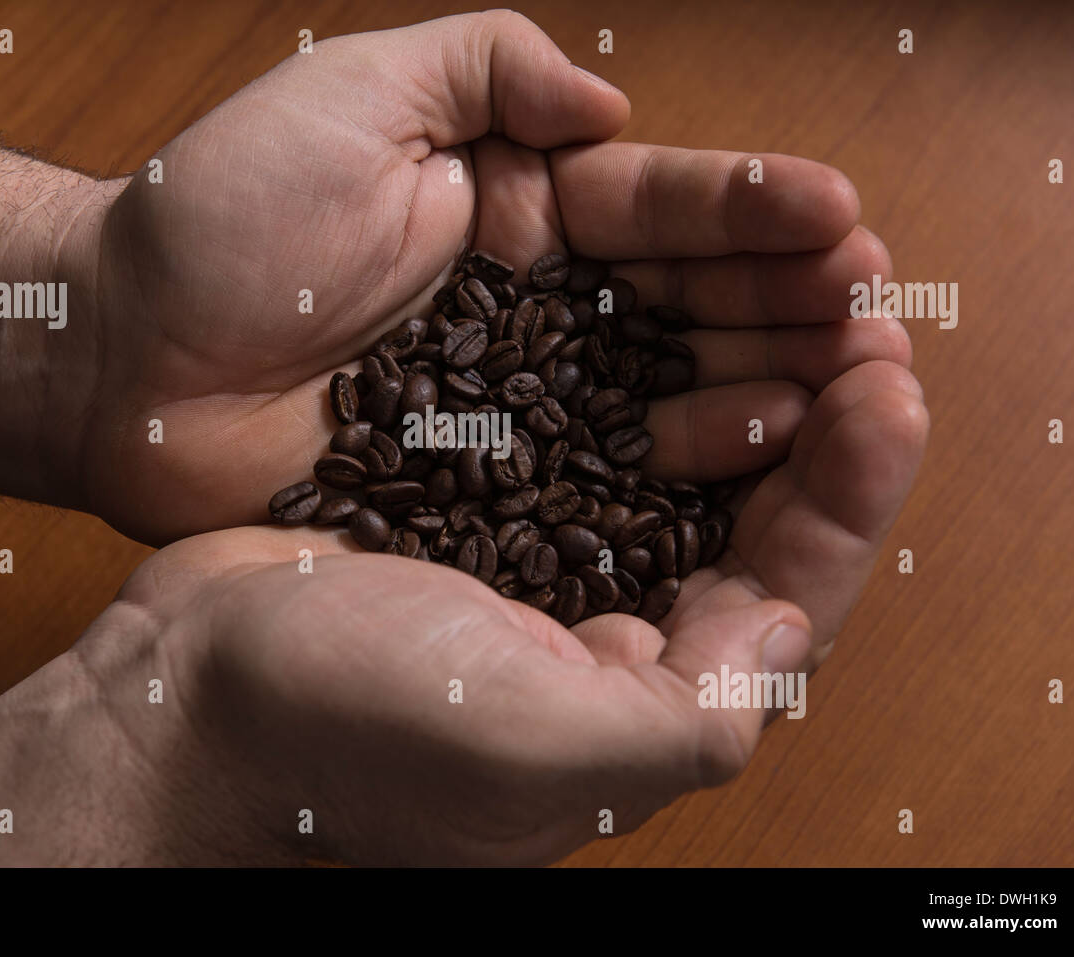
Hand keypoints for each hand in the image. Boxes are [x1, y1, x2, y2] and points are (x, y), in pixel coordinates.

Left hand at [72, 11, 904, 543]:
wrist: (119, 360)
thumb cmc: (216, 217)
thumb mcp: (351, 93)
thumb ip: (486, 70)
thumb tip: (608, 103)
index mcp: (512, 210)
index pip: (652, 205)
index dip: (746, 210)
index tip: (836, 216)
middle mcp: (533, 310)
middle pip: (682, 304)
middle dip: (781, 302)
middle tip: (870, 312)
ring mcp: (516, 407)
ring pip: (660, 393)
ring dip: (758, 383)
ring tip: (841, 384)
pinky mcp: (485, 491)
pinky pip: (596, 476)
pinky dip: (675, 468)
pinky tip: (751, 457)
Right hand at [114, 354, 923, 865]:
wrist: (186, 689)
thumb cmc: (340, 727)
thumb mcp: (519, 742)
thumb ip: (674, 716)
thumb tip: (782, 627)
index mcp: (639, 705)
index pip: (789, 598)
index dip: (855, 493)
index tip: (887, 384)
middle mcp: (608, 640)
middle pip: (750, 521)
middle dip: (817, 420)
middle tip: (858, 311)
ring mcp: (545, 571)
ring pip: (679, 465)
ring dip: (740, 379)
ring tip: (784, 294)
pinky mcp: (484, 510)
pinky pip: (593, 431)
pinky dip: (638, 373)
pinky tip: (661, 313)